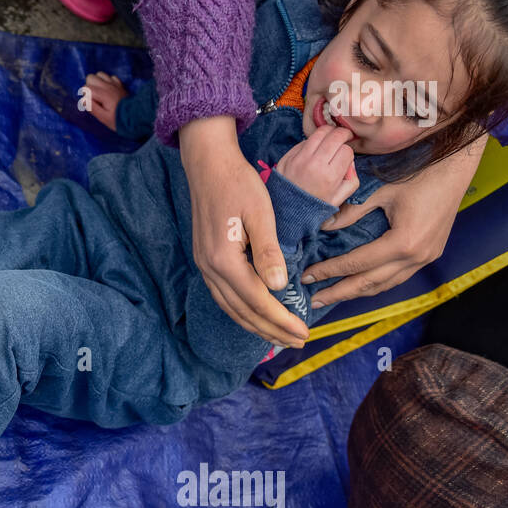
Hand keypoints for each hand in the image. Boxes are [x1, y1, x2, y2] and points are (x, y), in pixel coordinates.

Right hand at [84, 72, 127, 130]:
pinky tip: (108, 90)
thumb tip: (83, 100)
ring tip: (100, 93)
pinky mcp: (119, 84)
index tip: (91, 103)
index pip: (86, 87)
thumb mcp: (103, 118)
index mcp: (103, 94)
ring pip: (100, 74)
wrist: (136, 116)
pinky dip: (106, 81)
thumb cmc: (118, 119)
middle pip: (91, 77)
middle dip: (89, 86)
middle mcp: (108, 85)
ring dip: (97, 82)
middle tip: (94, 98)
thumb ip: (92, 108)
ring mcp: (114, 83)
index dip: (85, 95)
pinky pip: (110, 77)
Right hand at [180, 116, 309, 347]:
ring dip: (255, 325)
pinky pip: (224, 296)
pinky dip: (242, 311)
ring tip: (279, 336)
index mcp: (223, 259)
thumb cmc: (238, 183)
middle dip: (271, 331)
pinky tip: (255, 313)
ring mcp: (204, 265)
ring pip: (230, 308)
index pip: (258, 301)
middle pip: (242, 312)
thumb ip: (268, 252)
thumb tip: (279, 287)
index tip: (304, 332)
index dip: (281, 320)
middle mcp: (210, 268)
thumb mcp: (260, 213)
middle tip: (297, 342)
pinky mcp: (205, 260)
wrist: (208, 164)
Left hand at [274, 125, 358, 206]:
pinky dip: (313, 141)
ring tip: (332, 137)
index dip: (348, 152)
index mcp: (329, 176)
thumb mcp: (338, 199)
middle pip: (335, 136)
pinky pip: (304, 140)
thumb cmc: (314, 205)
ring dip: (329, 132)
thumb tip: (350, 162)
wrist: (286, 211)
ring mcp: (299, 159)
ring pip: (319, 133)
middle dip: (343, 134)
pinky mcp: (287, 156)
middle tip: (345, 137)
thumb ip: (351, 181)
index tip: (346, 155)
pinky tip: (315, 148)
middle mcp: (314, 164)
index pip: (346, 150)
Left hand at [301, 134, 485, 307]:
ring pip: (386, 284)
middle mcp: (416, 257)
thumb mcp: (380, 190)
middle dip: (339, 292)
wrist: (455, 167)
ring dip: (357, 292)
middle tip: (314, 300)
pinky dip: (376, 283)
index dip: (329, 271)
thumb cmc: (419, 172)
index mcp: (403, 243)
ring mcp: (426, 258)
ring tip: (332, 296)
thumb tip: (322, 226)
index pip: (357, 264)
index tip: (306, 276)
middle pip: (370, 283)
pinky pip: (398, 276)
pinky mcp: (430, 254)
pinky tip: (360, 284)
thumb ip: (351, 211)